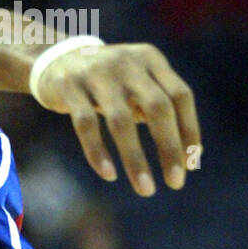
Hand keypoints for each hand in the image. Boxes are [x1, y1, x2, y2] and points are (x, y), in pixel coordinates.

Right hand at [34, 42, 201, 195]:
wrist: (56, 59)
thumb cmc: (110, 82)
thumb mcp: (138, 83)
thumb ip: (161, 109)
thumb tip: (191, 156)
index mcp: (150, 58)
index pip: (180, 96)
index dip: (189, 130)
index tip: (191, 164)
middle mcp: (126, 62)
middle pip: (157, 107)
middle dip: (169, 147)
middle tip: (176, 182)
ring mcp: (96, 73)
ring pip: (121, 121)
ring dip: (136, 160)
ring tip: (146, 189)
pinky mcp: (69, 87)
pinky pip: (86, 125)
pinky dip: (98, 152)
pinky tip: (109, 175)